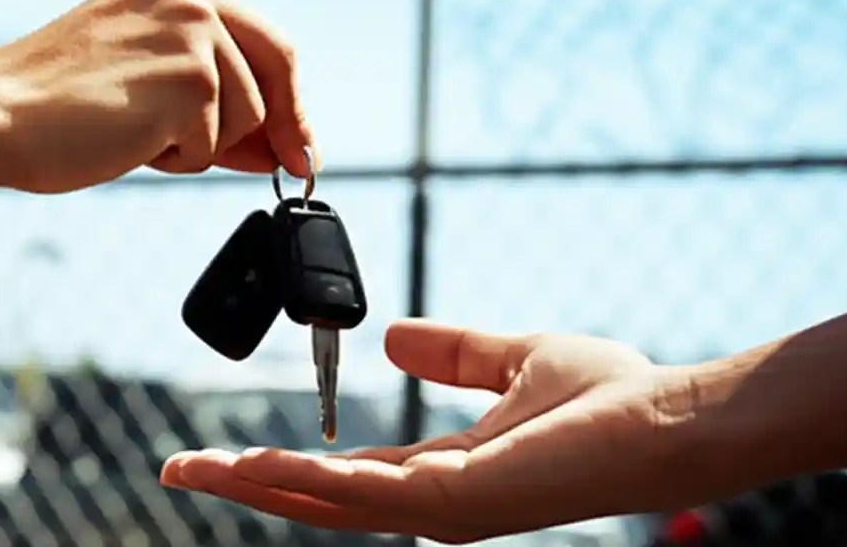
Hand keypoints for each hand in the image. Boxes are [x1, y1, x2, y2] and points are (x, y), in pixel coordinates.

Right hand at [0, 0, 317, 193]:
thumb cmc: (57, 102)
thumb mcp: (149, 77)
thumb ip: (214, 94)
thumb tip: (288, 144)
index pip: (265, 40)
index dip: (289, 97)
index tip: (301, 140)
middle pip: (277, 70)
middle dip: (284, 125)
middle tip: (296, 165)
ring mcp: (195, 35)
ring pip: (246, 116)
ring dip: (200, 144)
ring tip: (134, 132)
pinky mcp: (191, 83)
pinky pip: (212, 146)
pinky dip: (176, 160)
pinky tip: (126, 141)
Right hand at [161, 319, 697, 543]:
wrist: (667, 418)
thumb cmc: (610, 396)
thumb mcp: (512, 358)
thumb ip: (454, 352)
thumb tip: (393, 337)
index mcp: (444, 472)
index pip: (346, 476)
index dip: (285, 465)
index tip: (230, 452)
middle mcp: (435, 502)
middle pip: (319, 498)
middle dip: (248, 485)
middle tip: (179, 471)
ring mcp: (443, 510)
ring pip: (326, 503)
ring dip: (257, 485)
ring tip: (196, 470)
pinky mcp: (458, 503)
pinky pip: (362, 494)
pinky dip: (304, 480)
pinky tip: (257, 465)